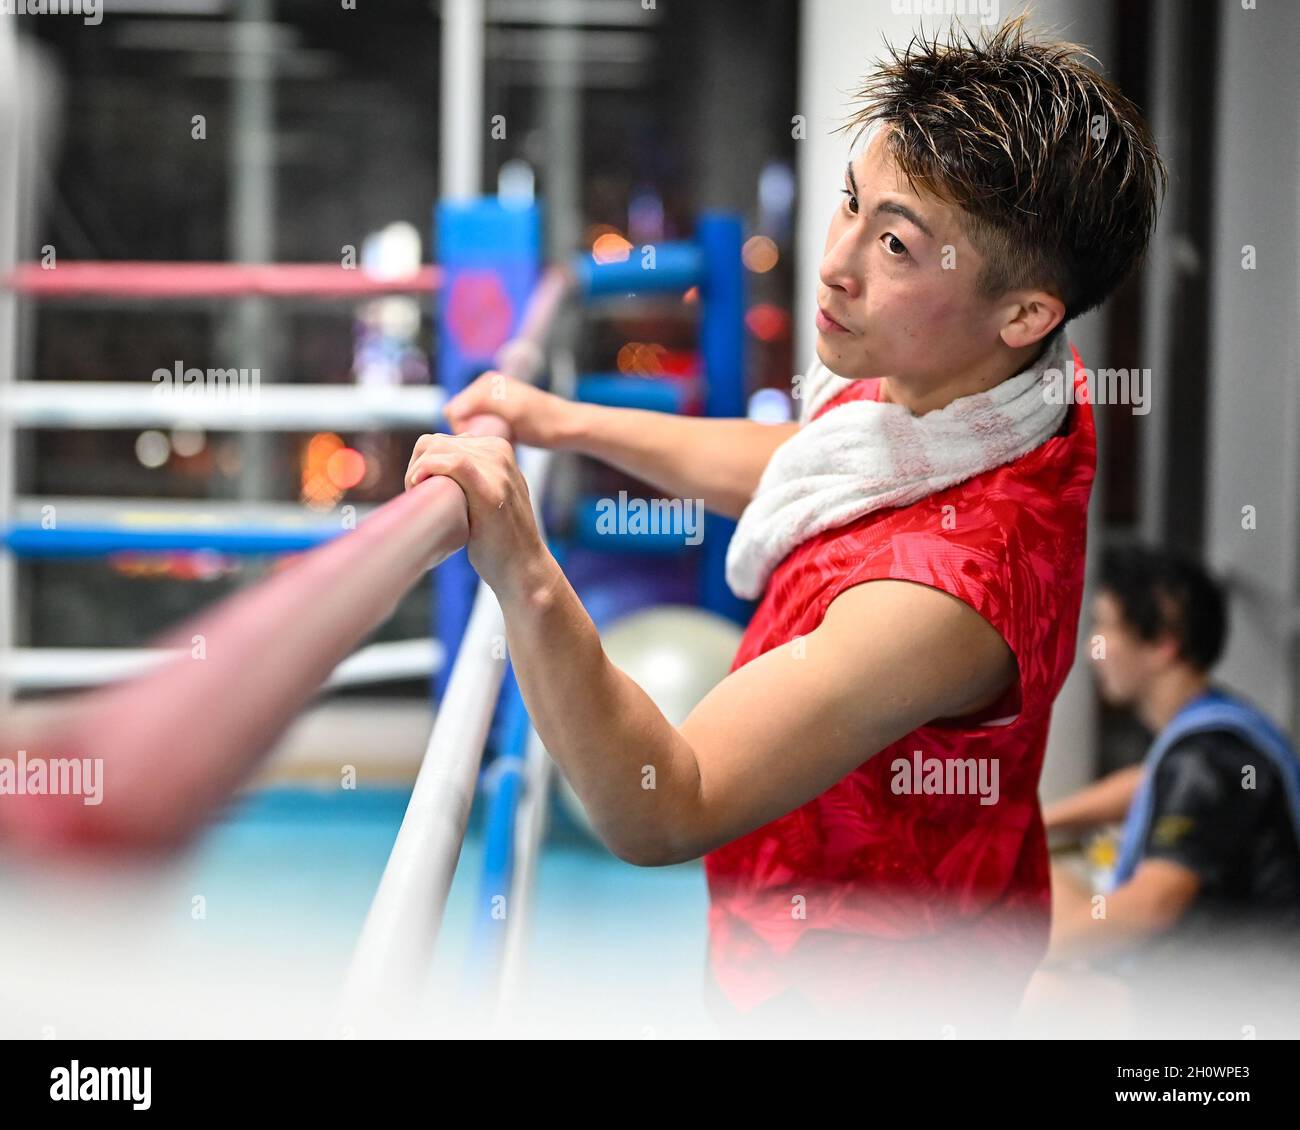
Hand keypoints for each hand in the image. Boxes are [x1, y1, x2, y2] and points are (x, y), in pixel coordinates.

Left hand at [404, 431, 549, 597]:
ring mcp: (496, 468)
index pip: (442, 439)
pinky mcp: (489, 488)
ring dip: (416, 473)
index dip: (421, 463)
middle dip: (415, 468)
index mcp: (499, 448)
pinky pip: (450, 463)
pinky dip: (426, 471)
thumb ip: (477, 471)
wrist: (522, 567)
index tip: (422, 490)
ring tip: (422, 500)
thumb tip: (441, 455)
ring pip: (436, 448)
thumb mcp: (493, 491)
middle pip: (433, 442)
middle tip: (418, 498)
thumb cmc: (500, 538)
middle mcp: (499, 451)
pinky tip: (421, 490)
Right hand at [443, 370, 575, 448]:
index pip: (454, 410)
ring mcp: (492, 403)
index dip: (460, 430)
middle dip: (469, 434)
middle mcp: (486, 389)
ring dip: (478, 438)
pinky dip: (486, 439)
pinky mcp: (498, 416)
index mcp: (485, 383)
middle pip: (459, 419)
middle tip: (490, 447)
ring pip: (469, 427)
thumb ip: (484, 404)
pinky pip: (481, 430)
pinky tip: (502, 444)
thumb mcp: (514, 410)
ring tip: (497, 446)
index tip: (480, 443)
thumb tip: (453, 410)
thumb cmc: (544, 422)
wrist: (567, 428)